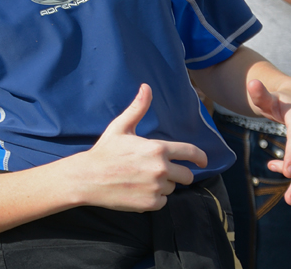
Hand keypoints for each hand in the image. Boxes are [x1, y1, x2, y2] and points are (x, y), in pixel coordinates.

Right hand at [77, 84, 207, 211]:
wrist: (88, 177)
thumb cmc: (105, 151)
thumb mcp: (121, 127)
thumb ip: (138, 108)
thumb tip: (147, 87)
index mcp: (157, 149)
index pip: (191, 153)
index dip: (200, 157)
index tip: (203, 161)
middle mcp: (161, 169)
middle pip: (187, 176)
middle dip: (178, 173)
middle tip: (159, 171)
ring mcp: (157, 187)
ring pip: (172, 188)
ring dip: (162, 185)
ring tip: (141, 178)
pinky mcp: (151, 203)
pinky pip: (163, 201)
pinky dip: (154, 197)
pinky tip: (138, 190)